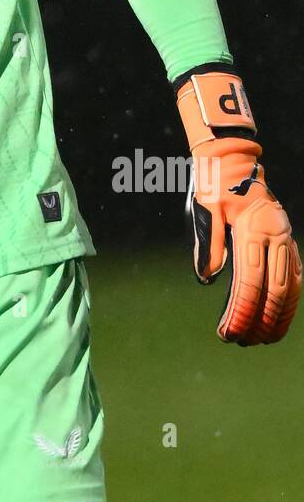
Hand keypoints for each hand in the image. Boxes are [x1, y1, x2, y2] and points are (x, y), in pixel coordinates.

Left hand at [186, 135, 300, 344]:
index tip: (229, 332)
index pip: (250, 281)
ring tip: (263, 339)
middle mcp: (276, 236)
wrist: (233, 160)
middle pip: (275, 291)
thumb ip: (208, 243)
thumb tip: (207, 278)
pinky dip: (290, 302)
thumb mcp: (205, 208)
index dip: (241, 311)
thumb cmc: (215, 184)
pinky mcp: (288, 241)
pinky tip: (280, 318)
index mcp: (254, 229)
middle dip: (260, 321)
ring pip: (291, 288)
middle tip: (242, 341)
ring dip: (279, 317)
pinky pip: (295, 277)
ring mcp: (286, 239)